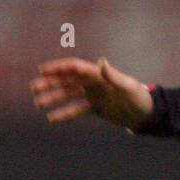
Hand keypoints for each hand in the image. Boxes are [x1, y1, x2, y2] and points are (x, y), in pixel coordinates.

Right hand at [29, 57, 153, 131]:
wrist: (146, 114)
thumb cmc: (139, 98)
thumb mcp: (127, 87)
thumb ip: (113, 75)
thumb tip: (101, 61)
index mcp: (98, 75)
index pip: (73, 68)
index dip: (58, 68)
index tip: (41, 71)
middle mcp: (93, 83)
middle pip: (67, 81)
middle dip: (50, 83)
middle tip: (33, 88)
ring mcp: (93, 95)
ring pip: (69, 95)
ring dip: (53, 98)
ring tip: (38, 103)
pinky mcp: (96, 108)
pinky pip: (77, 109)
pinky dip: (65, 113)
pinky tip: (52, 118)